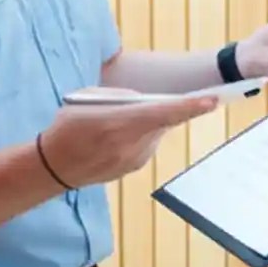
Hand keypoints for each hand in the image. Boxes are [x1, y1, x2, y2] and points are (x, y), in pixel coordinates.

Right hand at [38, 92, 217, 188]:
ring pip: (155, 133)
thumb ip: (120, 98)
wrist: (53, 166)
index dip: (192, 107)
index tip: (214, 100)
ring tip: (116, 122)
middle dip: (167, 109)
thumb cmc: (68, 125)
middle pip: (164, 122)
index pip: (165, 113)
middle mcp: (132, 145)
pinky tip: (115, 136)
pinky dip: (139, 135)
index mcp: (121, 123)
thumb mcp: (89, 99)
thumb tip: (145, 100)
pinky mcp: (132, 168)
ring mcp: (134, 160)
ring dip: (148, 122)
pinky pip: (146, 144)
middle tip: (158, 101)